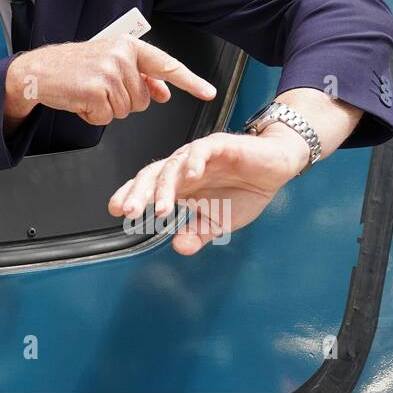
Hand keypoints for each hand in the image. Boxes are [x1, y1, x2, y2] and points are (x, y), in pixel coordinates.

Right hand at [5, 36, 216, 126]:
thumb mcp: (109, 65)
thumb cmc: (71, 68)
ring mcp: (108, 73)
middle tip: (98, 88)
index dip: (190, 81)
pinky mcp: (95, 91)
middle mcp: (121, 57)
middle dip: (122, 101)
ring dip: (106, 109)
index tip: (208, 92)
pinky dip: (92, 116)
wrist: (36, 71)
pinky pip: (106, 118)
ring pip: (126, 111)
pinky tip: (80, 100)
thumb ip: (139, 77)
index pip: (166, 65)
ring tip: (87, 92)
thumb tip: (162, 93)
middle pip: (143, 99)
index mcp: (127, 46)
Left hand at [106, 125, 310, 255]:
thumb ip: (198, 234)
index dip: (130, 196)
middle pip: (152, 176)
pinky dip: (195, 162)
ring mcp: (198, 155)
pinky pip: (201, 150)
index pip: (148, 188)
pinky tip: (191, 176)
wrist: (277, 167)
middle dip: (137, 193)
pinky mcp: (219, 145)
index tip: (116, 211)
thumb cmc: (244, 191)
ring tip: (161, 208)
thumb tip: (179, 248)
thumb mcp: (219, 221)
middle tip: (127, 211)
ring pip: (173, 165)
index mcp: (179, 185)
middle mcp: (183, 168)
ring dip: (165, 187)